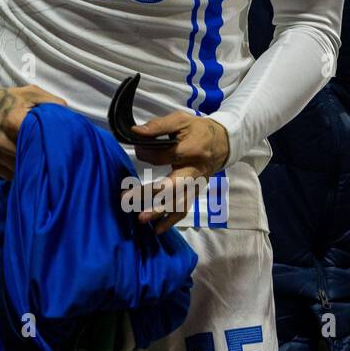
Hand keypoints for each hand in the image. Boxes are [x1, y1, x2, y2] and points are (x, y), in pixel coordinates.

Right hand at [0, 82, 67, 178]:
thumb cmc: (9, 99)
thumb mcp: (31, 93)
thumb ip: (50, 101)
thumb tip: (68, 115)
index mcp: (12, 120)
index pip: (34, 140)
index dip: (48, 145)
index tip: (59, 148)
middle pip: (27, 157)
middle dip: (40, 158)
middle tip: (52, 159)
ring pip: (18, 168)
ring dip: (29, 167)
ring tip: (41, 164)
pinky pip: (8, 174)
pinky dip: (19, 172)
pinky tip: (27, 166)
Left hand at [128, 111, 229, 233]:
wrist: (222, 143)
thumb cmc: (198, 130)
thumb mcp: (180, 120)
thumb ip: (158, 126)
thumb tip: (135, 132)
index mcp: (190, 150)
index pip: (163, 156)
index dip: (146, 153)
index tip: (136, 149)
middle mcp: (194, 171)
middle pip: (171, 186)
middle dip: (148, 195)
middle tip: (126, 201)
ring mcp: (196, 185)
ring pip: (178, 202)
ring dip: (159, 213)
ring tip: (140, 220)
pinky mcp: (195, 192)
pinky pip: (183, 209)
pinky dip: (171, 220)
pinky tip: (157, 230)